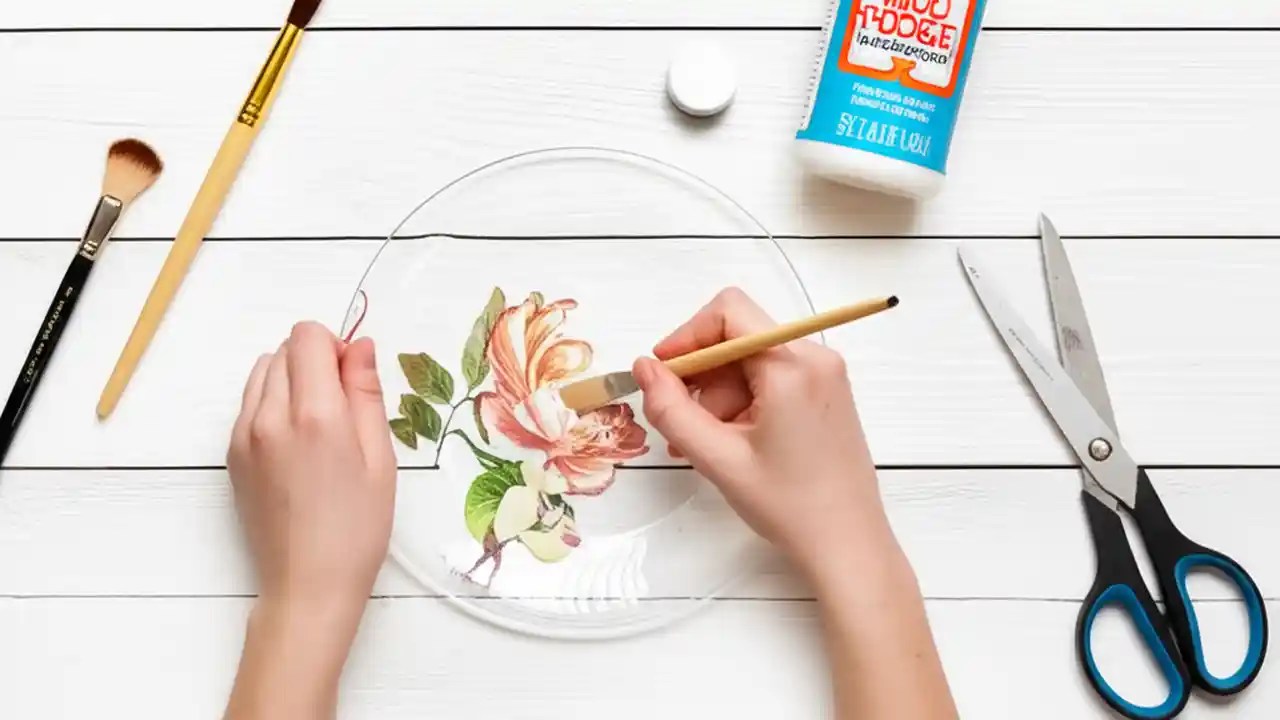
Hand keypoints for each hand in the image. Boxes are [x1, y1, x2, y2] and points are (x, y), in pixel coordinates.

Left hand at [224, 323, 395, 718]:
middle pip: (283, 350)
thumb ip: (366, 394)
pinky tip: (297, 446)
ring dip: (291, 381)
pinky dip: (272, 406)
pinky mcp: (231, 455)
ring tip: (318, 427)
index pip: (307, 336)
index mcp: (315, 415)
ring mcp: (243, 436)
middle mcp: (270, 416)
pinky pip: (248, 404)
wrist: (308, 585)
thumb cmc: (358, 528)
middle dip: (315, 362)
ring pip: (262, 372)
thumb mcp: (380, 459)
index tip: (353, 380)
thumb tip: (359, 345)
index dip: (335, 346)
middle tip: (342, 408)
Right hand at [632, 289, 893, 576]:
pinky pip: (770, 380)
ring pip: (751, 362)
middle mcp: (815, 358)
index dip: (687, 336)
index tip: (663, 374)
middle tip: (681, 426)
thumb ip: (672, 409)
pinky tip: (731, 445)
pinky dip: (742, 404)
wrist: (848, 545)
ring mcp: (825, 376)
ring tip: (706, 448)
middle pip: (737, 338)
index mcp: (793, 365)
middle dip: (702, 377)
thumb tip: (643, 368)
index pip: (729, 311)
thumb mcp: (718, 458)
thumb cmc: (790, 505)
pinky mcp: (825, 395)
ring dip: (719, 397)